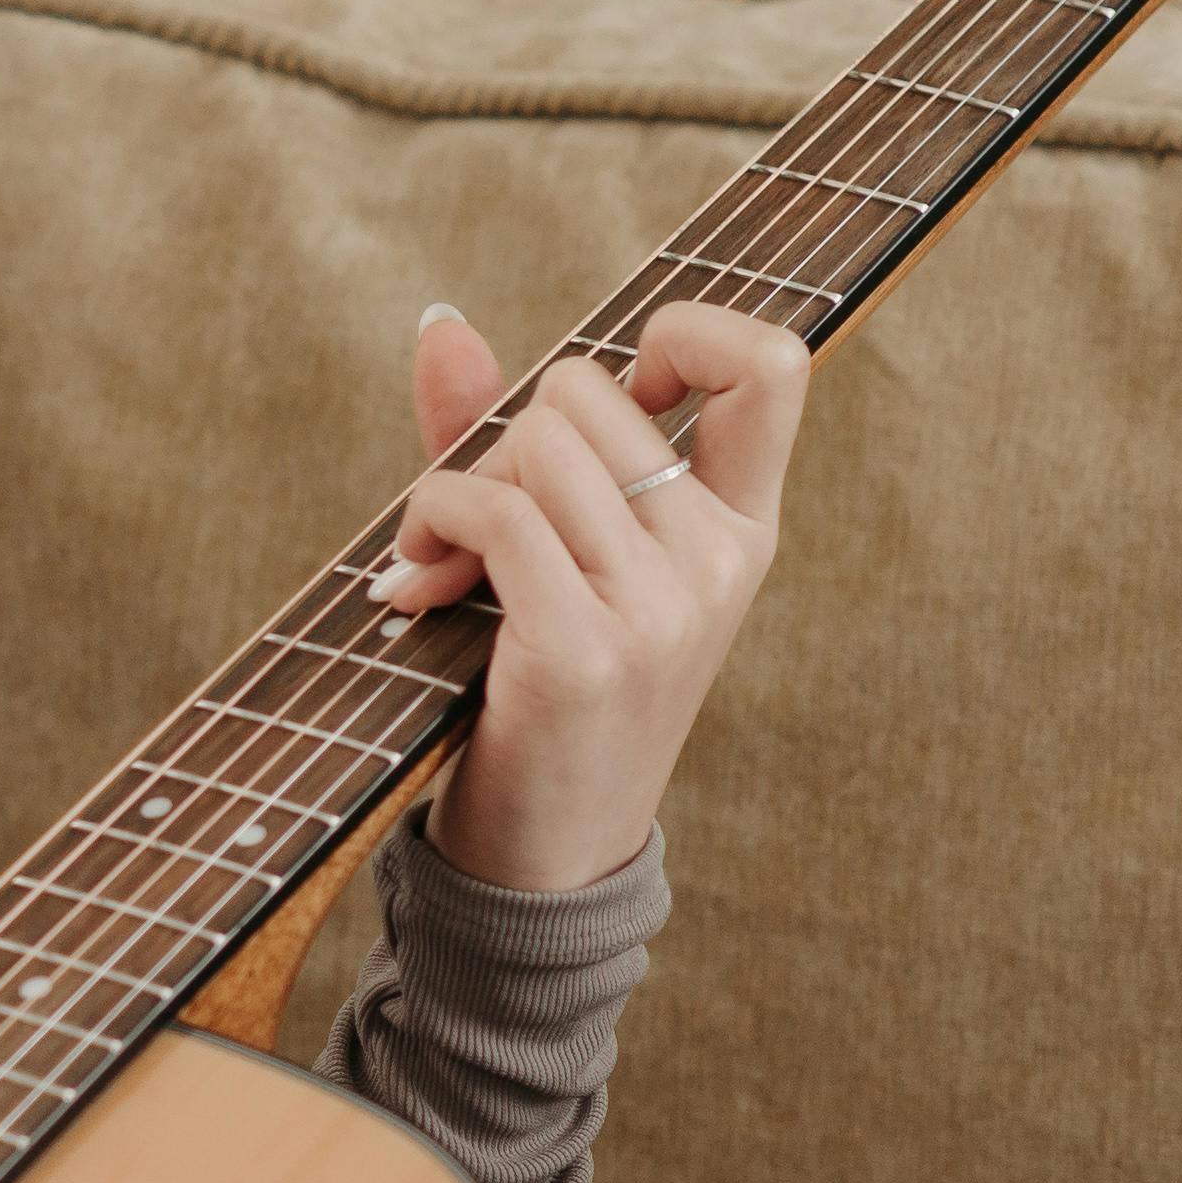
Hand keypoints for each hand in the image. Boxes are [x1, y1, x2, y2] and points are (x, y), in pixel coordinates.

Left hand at [371, 300, 813, 893]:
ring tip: (439, 565)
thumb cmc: (539, 694)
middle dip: (504, 441)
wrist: (544, 861)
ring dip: (453, 488)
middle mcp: (721, 562)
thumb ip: (500, 435)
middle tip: (477, 527)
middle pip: (586, 392)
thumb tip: (440, 321)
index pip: (771, 365)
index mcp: (740, 530)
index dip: (683, 336)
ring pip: (534, 442)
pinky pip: (493, 510)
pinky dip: (430, 523)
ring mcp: (663, 609)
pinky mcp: (585, 651)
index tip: (614, 397)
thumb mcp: (553, 557)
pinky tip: (410, 585)